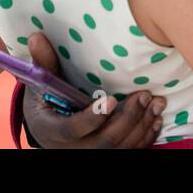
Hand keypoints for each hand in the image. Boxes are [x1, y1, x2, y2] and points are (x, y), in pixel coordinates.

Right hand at [20, 32, 165, 148]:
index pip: (72, 130)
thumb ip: (44, 63)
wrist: (48, 127)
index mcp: (52, 130)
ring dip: (141, 127)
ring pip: (120, 149)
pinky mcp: (105, 155)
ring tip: (156, 103)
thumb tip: (36, 37)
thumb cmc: (46, 100)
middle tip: (144, 96)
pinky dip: (145, 137)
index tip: (111, 100)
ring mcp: (89, 154)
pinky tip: (155, 118)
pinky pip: (128, 152)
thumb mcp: (41, 83)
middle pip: (104, 143)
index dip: (92, 117)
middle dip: (128, 119)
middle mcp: (71, 149)